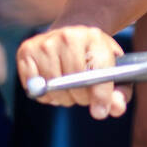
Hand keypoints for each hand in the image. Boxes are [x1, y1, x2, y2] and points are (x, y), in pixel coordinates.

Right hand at [15, 25, 130, 117]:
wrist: (72, 37)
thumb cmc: (95, 59)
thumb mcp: (114, 71)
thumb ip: (120, 92)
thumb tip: (115, 108)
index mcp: (94, 37)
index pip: (97, 70)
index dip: (100, 95)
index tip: (100, 110)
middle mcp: (69, 35)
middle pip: (74, 81)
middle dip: (81, 97)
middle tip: (84, 94)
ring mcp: (45, 42)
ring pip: (53, 87)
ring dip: (63, 97)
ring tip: (70, 88)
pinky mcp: (26, 50)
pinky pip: (34, 88)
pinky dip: (45, 94)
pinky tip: (53, 84)